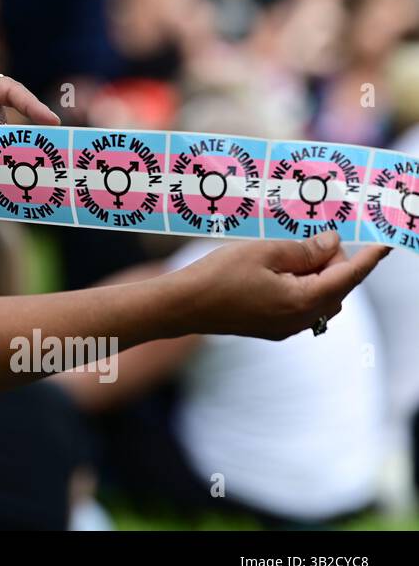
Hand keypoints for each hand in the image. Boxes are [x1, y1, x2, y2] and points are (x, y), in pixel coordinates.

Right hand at [166, 230, 389, 339]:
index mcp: (303, 301)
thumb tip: (331, 244)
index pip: (348, 276)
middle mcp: (300, 320)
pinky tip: (279, 272)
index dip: (368, 258)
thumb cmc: (218, 275)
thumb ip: (304, 249)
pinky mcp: (270, 328)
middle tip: (314, 237)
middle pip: (336, 289)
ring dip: (317, 276)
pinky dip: (302, 288)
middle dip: (334, 263)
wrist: (182, 306)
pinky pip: (301, 308)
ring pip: (320, 300)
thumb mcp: (264, 251)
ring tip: (294, 254)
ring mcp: (284, 328)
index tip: (384, 244)